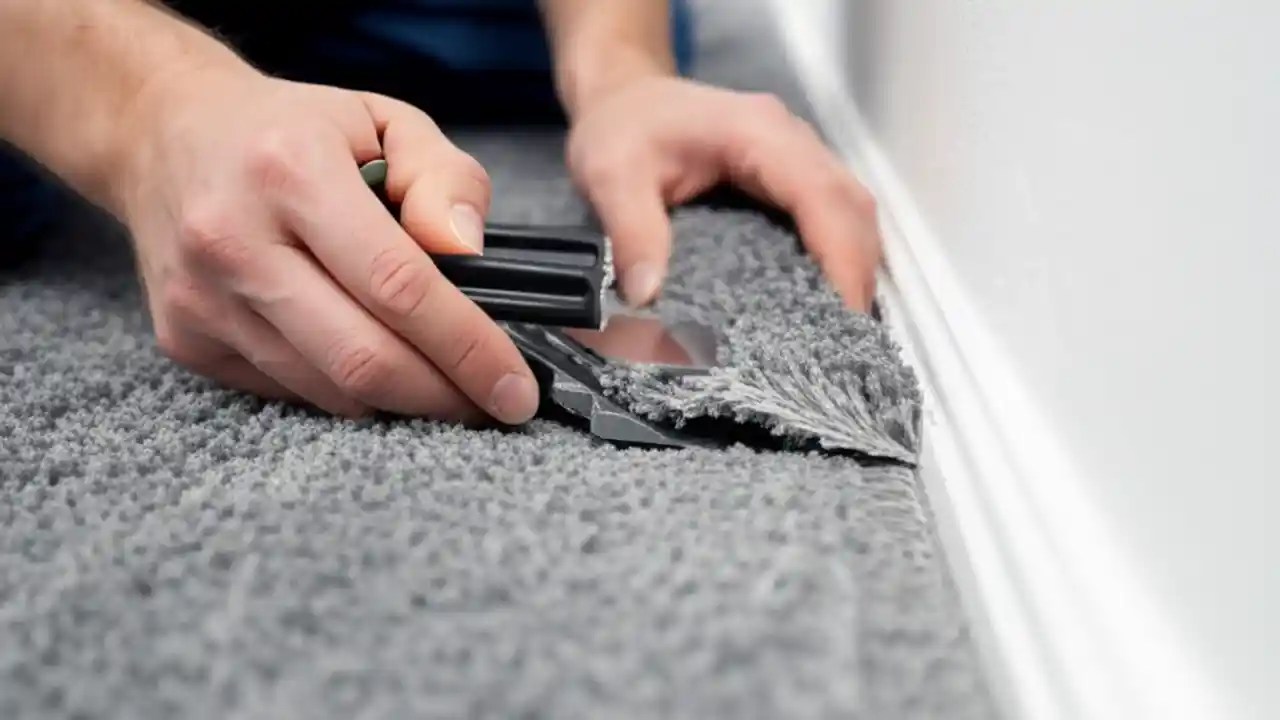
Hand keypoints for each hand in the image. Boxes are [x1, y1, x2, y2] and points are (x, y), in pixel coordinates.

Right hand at [117, 66, 539, 422]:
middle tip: (494, 406)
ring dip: (401, 401)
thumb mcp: (386, 121)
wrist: (164, 133)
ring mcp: (202, 299)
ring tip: (444, 384)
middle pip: (361, 359)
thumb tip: (470, 253)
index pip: (398, 286)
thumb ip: (445, 180)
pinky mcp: (186, 339)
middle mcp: (234, 239)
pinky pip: (290, 392)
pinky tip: (369, 358)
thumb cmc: (293, 130)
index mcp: (291, 171)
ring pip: (328, 390)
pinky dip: (345, 390)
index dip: (467, 347)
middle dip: (444, 397)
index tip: (516, 388)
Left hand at [565, 76, 881, 310]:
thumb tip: (647, 297)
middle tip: (847, 339)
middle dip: (857, 273)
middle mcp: (792, 139)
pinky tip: (826, 298)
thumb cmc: (621, 127)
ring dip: (856, 266)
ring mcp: (800, 154)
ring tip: (840, 327)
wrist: (624, 97)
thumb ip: (631, 232)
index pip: (820, 195)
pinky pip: (836, 214)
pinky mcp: (795, 175)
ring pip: (853, 211)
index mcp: (756, 133)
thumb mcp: (610, 175)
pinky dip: (841, 255)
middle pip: (852, 206)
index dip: (839, 256)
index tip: (844, 314)